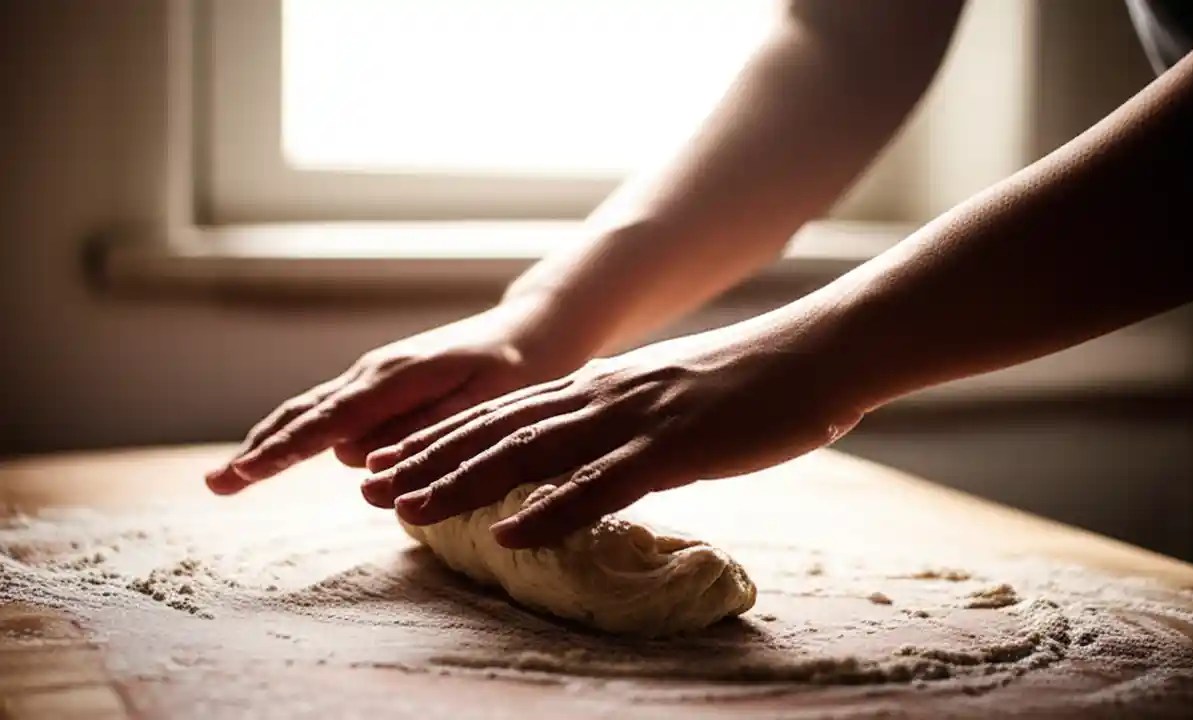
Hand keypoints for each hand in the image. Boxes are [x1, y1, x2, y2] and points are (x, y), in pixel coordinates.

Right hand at [205, 298, 582, 493]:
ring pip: (310, 411)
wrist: (533, 328)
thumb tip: (356, 462)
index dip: (286, 450)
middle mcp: (375, 373)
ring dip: (272, 442)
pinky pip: (330, 410)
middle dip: (261, 449)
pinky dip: (297, 431)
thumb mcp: (486, 403)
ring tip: (230, 478)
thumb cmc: (520, 369)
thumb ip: (425, 431)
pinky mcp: (382, 384)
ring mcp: (374, 376)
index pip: (328, 422)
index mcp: (397, 378)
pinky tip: (273, 452)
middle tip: (216, 486)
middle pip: (304, 415)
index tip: (246, 473)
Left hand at [360, 322, 862, 547]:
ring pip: (532, 456)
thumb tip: (593, 453)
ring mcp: (637, 420)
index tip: (395, 463)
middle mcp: (604, 396)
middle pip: (501, 432)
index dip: (444, 439)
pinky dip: (551, 511)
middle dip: (431, 461)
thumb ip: (627, 421)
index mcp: (603, 386)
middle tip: (372, 488)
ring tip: (409, 511)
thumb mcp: (673, 397)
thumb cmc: (754, 381)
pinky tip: (510, 535)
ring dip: (465, 484)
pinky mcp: (675, 448)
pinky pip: (602, 485)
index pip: (507, 414)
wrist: (819, 351)